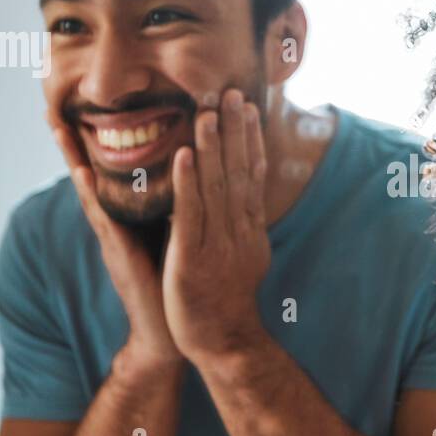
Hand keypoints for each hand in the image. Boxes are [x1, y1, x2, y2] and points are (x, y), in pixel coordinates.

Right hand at [54, 124, 178, 370]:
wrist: (172, 328)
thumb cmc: (177, 281)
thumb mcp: (176, 236)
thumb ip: (174, 208)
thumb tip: (189, 176)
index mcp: (131, 217)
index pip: (115, 173)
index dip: (101, 144)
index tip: (87, 111)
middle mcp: (117, 223)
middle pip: (92, 175)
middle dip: (74, 144)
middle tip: (54, 109)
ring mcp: (113, 238)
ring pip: (91, 190)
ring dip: (74, 160)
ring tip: (58, 128)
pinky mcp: (119, 253)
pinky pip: (104, 218)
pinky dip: (93, 195)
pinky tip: (83, 174)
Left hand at [163, 89, 269, 363]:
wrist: (224, 343)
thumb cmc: (227, 303)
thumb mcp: (244, 259)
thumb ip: (242, 229)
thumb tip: (247, 206)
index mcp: (249, 229)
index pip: (252, 174)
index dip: (250, 139)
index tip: (248, 107)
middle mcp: (239, 230)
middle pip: (239, 171)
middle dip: (235, 130)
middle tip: (232, 92)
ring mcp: (218, 243)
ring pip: (216, 185)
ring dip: (212, 146)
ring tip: (208, 111)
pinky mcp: (194, 257)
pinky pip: (191, 213)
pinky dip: (188, 182)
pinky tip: (183, 154)